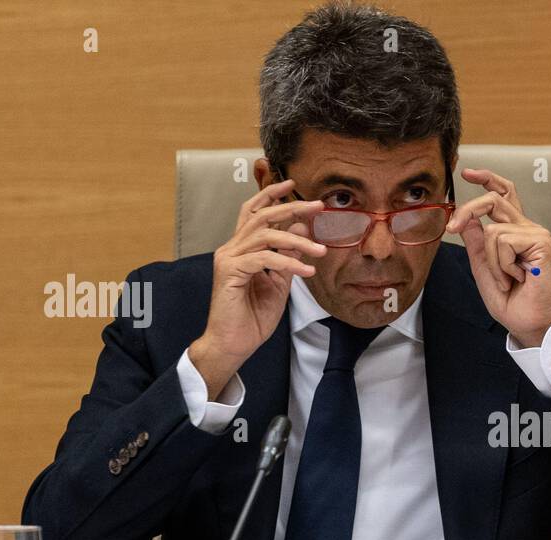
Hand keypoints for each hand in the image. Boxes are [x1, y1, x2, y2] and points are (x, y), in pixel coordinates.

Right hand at [189, 179, 325, 398]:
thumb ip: (287, 259)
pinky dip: (288, 263)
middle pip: (261, 216)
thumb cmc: (252, 318)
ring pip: (266, 235)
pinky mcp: (230, 272)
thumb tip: (301, 232)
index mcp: (241, 249)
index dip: (271, 195)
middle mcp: (232, 248)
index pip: (253, 212)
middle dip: (291, 206)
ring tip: (321, 250)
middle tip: (317, 205)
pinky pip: (264, 259)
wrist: (233, 344)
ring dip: (298, 241)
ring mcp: (229, 258)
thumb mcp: (278, 285)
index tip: (293, 185)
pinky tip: (306, 271)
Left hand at [445, 168, 550, 348]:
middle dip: (468, 210)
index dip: (488, 178)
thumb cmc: (510, 300)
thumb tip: (465, 217)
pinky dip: (502, 266)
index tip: (467, 172)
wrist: (527, 323)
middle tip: (452, 227)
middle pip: (494, 200)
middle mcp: (527, 228)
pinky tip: (518, 278)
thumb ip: (475, 241)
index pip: (504, 194)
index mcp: (515, 231)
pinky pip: (503, 242)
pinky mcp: (542, 242)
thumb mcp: (482, 267)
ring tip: (507, 279)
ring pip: (493, 231)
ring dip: (491, 262)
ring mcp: (537, 233)